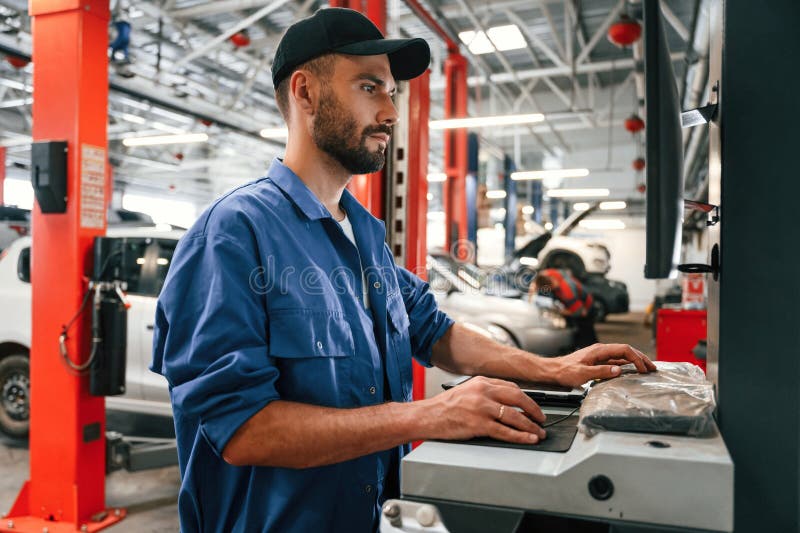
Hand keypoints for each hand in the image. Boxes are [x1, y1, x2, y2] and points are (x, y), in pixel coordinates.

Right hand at [422, 376, 546, 443]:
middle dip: (534, 409)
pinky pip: (505, 431)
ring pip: (514, 415)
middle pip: (518, 397)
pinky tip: (528, 438)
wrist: (426, 416)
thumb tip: (503, 403)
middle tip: (541, 418)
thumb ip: (483, 393)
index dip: (526, 397)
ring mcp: (481, 408)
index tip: (532, 405)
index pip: (511, 386)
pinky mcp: (478, 424)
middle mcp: (483, 391)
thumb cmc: (442, 407)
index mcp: (480, 382)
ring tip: (539, 432)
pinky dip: (520, 436)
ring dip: (530, 425)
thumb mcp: (465, 391)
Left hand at [552, 343, 656, 387]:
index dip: (636, 358)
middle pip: (626, 351)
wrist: (553, 370)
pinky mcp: (598, 361)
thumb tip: (619, 370)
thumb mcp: (583, 374)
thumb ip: (601, 372)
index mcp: (599, 350)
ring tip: (647, 368)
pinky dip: (627, 365)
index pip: (624, 350)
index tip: (644, 369)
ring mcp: (600, 355)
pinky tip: (632, 370)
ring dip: (635, 361)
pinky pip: (616, 361)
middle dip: (640, 358)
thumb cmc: (564, 372)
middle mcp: (601, 350)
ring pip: (622, 356)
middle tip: (652, 368)